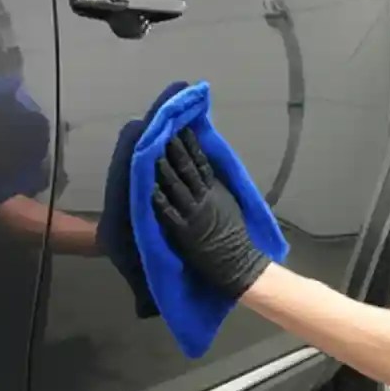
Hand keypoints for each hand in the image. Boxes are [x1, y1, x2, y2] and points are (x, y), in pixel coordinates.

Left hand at [152, 129, 268, 298]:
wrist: (239, 261)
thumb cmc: (235, 234)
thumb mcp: (228, 202)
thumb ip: (215, 187)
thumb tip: (203, 170)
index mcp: (216, 189)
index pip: (202, 162)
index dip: (191, 145)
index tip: (181, 128)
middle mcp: (204, 197)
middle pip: (188, 169)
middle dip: (176, 150)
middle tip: (165, 131)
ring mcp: (193, 213)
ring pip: (177, 186)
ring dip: (165, 169)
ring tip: (154, 153)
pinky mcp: (183, 230)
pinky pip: (169, 212)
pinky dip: (159, 199)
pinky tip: (149, 187)